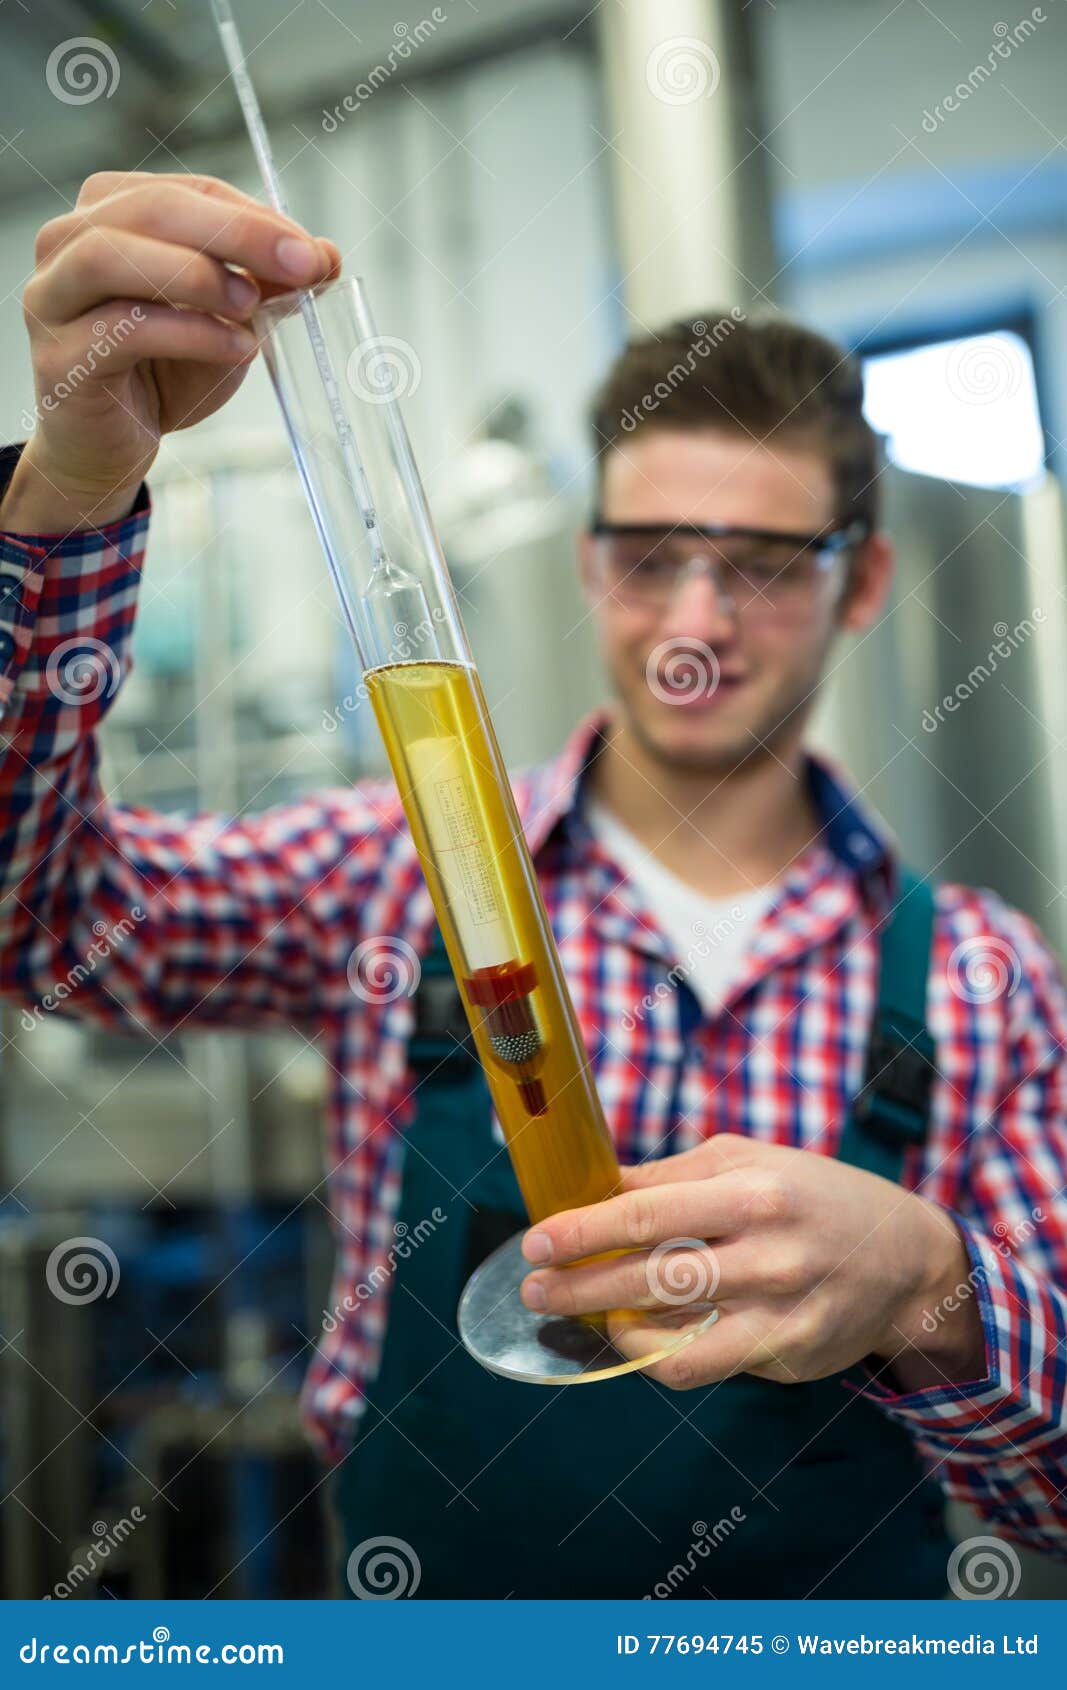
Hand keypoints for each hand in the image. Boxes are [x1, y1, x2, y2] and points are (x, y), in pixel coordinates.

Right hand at [4, 172, 340, 531]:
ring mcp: (53, 298)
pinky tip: (233, 348)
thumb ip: (267, 287)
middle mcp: (67, 243)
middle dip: (237, 233)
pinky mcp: (60, 357)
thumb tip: (324, 256)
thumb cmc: (160, 375)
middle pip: (152, 209)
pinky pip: (123, 328)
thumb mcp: (225, 324)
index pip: (188, 191)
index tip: (310, 253)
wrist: (108, 449)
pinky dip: (188, 332)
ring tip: (252, 306)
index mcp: (109, 215)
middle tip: (300, 266)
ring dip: (197, 275)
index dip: (254, 217)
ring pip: (114, 256)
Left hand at [520, 1134, 986, 1391]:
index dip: (583, 1230)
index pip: (649, 1212)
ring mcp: (781, 1314)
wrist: (906, 1258)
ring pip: (674, 1337)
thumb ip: (671, 1178)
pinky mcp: (787, 1356)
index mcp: (754, 1191)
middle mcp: (769, 1255)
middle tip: (534, 1289)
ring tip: (585, 1314)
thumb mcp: (749, 1161)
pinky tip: (636, 1337)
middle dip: (580, 1286)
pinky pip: (703, 1366)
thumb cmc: (812, 1195)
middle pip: (652, 1278)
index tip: (535, 1241)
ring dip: (613, 1329)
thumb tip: (592, 1189)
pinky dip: (656, 1356)